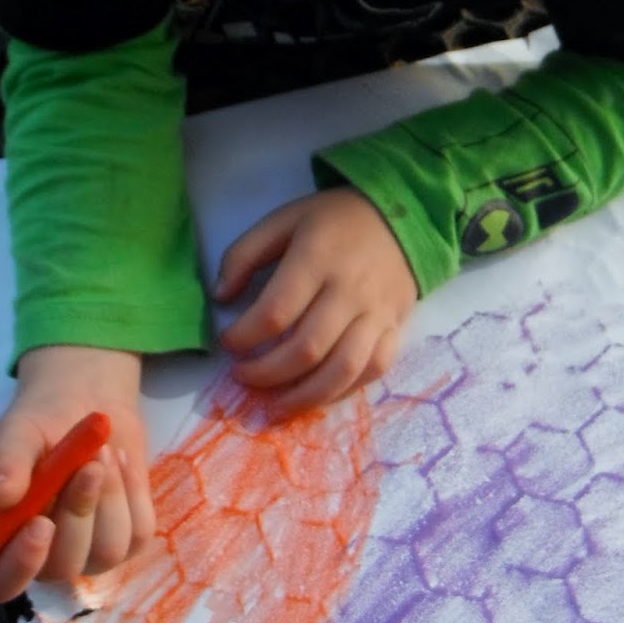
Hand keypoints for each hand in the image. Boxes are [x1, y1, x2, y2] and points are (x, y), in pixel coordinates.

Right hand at [0, 344, 152, 601]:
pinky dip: (133, 491)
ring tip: (101, 452)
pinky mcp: (127, 542)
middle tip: (87, 462)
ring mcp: (87, 554)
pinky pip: (139, 533)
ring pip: (106, 552)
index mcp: (0, 539)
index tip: (41, 524)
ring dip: (110, 497)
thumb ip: (4, 463)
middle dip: (78, 513)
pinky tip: (120, 462)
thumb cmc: (41, 425)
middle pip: (62, 568)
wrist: (90, 408)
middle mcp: (42, 556)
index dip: (19, 566)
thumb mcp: (17, 434)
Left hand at [214, 187, 416, 413]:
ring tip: (274, 405)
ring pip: (341, 370)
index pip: (275, 312)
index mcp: (316, 259)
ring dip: (303, 396)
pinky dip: (343, 392)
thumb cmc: (334, 220)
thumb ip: (244, 255)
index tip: (227, 342)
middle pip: (306, 349)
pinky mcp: (395, 328)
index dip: (244, 337)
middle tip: (242, 376)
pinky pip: (372, 370)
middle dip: (266, 373)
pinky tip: (315, 397)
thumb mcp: (283, 220)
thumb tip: (220, 297)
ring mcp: (376, 313)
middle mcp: (349, 290)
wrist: (403, 216)